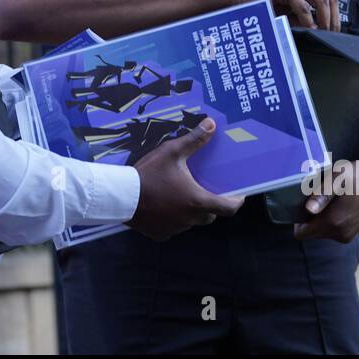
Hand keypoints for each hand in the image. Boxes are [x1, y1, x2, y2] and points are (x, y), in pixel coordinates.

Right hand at [128, 118, 243, 240]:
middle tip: (204, 190)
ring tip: (180, 196)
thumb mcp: (172, 152)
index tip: (238, 194)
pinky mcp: (161, 234)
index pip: (228, 208)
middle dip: (211, 205)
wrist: (121, 195)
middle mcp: (190, 219)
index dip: (236, 202)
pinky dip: (173, 219)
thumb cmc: (149, 174)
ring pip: (191, 222)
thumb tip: (211, 124)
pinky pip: (174, 228)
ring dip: (190, 212)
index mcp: (197, 201)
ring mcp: (175, 229)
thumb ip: (194, 140)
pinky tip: (164, 207)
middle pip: (210, 215)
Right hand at [228, 0, 340, 31]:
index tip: (334, 27)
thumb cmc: (254, 0)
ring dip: (325, 19)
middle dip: (334, 17)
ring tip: (322, 31)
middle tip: (332, 33)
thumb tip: (319, 25)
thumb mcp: (283, 7)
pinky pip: (304, 6)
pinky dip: (308, 20)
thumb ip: (300, 13)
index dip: (335, 12)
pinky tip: (308, 28)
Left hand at [295, 160, 358, 242]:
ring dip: (321, 218)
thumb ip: (322, 195)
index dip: (298, 219)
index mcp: (334, 223)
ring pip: (321, 231)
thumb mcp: (339, 178)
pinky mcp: (352, 234)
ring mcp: (347, 236)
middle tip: (319, 197)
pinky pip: (331, 230)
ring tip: (331, 199)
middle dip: (310, 218)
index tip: (304, 204)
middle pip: (311, 232)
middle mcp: (340, 235)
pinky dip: (330, 219)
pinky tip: (339, 204)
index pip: (301, 233)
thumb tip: (308, 209)